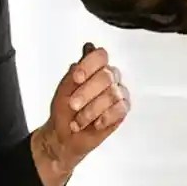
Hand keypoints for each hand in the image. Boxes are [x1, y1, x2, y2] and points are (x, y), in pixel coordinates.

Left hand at [42, 43, 131, 167]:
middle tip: (73, 105)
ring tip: (79, 120)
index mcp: (93, 68)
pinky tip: (96, 123)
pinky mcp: (123, 109)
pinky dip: (104, 118)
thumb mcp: (63, 89)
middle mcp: (108, 77)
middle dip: (86, 93)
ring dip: (91, 110)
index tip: (77, 79)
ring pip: (112, 94)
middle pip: (106, 76)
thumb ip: (76, 70)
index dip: (89, 66)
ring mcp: (118, 93)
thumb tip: (89, 48)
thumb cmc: (64, 112)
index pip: (100, 56)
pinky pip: (120, 109)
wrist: (65, 136)